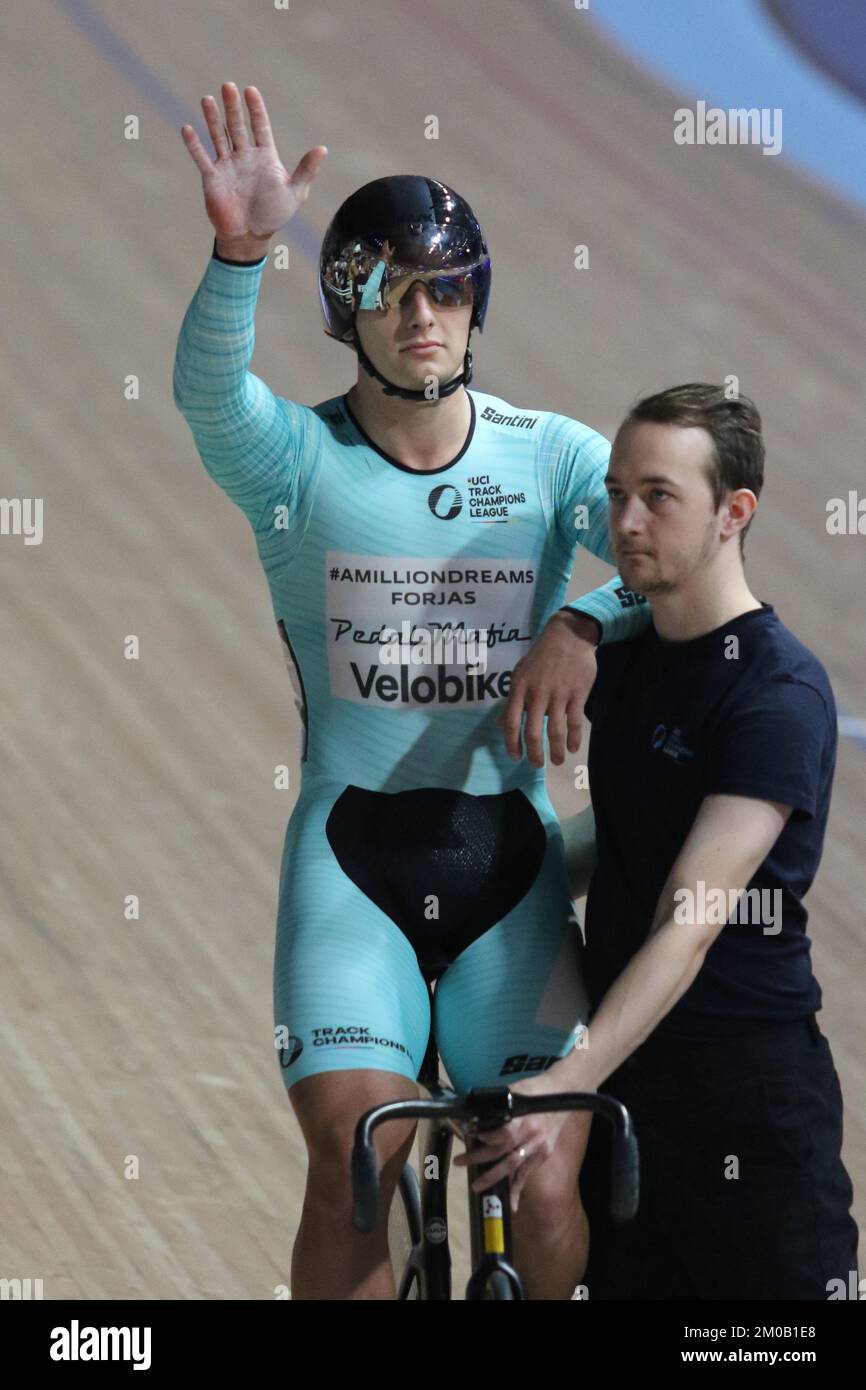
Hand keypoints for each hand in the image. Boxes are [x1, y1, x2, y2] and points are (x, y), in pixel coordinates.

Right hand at [180, 82, 326, 240]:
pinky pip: (201, 157)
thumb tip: (323, 149)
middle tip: (228, 86)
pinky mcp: (212, 177)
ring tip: (207, 99)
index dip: (255, 109)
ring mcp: (227, 165)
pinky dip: (194, 145)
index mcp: (265, 156)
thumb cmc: (274, 215)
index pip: (260, 126)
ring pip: (218, 136)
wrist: (251, 237)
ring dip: (212, 118)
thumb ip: (306, 170)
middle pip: (237, 125)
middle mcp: (244, 156)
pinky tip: (187, 128)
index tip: (250, 91)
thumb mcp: (295, 193)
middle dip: (233, 107)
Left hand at [452, 1076, 569, 1210]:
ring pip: (514, 1166)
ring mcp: (539, 1148)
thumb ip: (499, 1105)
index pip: (505, 1134)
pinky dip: (518, 1188)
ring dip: (494, 1177)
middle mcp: (531, 1136)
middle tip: (460, 1161)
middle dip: (480, 1158)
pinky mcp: (544, 1154)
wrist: (563, 1094)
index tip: (473, 1136)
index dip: (489, 1138)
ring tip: (477, 1186)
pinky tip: (511, 1204)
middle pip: (504, 1152)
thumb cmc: (535, 1090)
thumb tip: (476, 1115)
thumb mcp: (515, 1091)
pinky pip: (527, 1173)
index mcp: (524, 1119)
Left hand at [498, 611, 598, 766]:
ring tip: (557, 762)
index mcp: (519, 689)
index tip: (515, 756)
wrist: (568, 636)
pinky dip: (574, 739)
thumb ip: (514, 697)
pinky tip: (573, 748)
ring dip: (556, 751)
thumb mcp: (520, 672)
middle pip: (533, 732)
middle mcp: (537, 694)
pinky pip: (575, 722)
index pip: (511, 722)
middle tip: (536, 765)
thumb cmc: (542, 656)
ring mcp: (558, 695)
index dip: (512, 743)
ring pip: (556, 731)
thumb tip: (504, 723)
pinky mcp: (577, 694)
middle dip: (534, 754)